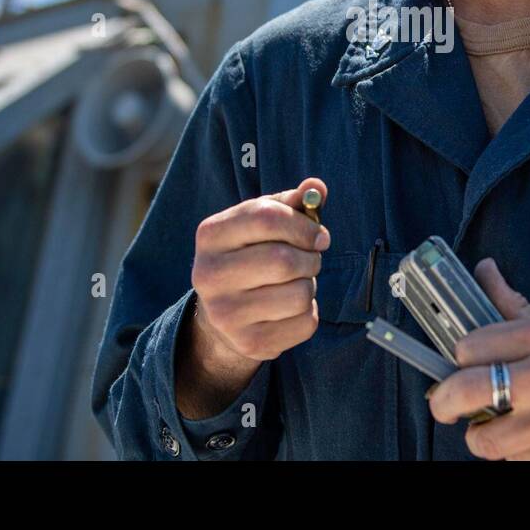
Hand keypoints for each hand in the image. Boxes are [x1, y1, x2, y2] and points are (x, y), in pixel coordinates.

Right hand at [176, 178, 328, 417]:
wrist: (223, 314)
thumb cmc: (251, 255)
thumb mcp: (263, 223)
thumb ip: (291, 202)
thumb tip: (317, 187)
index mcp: (210, 235)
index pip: (266, 217)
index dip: (304, 225)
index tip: (320, 235)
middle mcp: (209, 275)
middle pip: (284, 260)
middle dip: (310, 258)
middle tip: (310, 259)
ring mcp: (226, 313)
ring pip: (299, 294)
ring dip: (310, 285)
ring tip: (296, 283)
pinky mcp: (249, 342)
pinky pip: (305, 323)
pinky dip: (309, 312)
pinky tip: (289, 308)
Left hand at [426, 258, 529, 459]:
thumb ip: (514, 305)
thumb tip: (483, 269)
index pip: (470, 346)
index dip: (459, 359)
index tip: (460, 367)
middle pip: (464, 390)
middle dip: (443, 402)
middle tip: (444, 406)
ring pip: (485, 438)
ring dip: (484, 436)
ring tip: (498, 426)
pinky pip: (515, 460)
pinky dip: (517, 454)